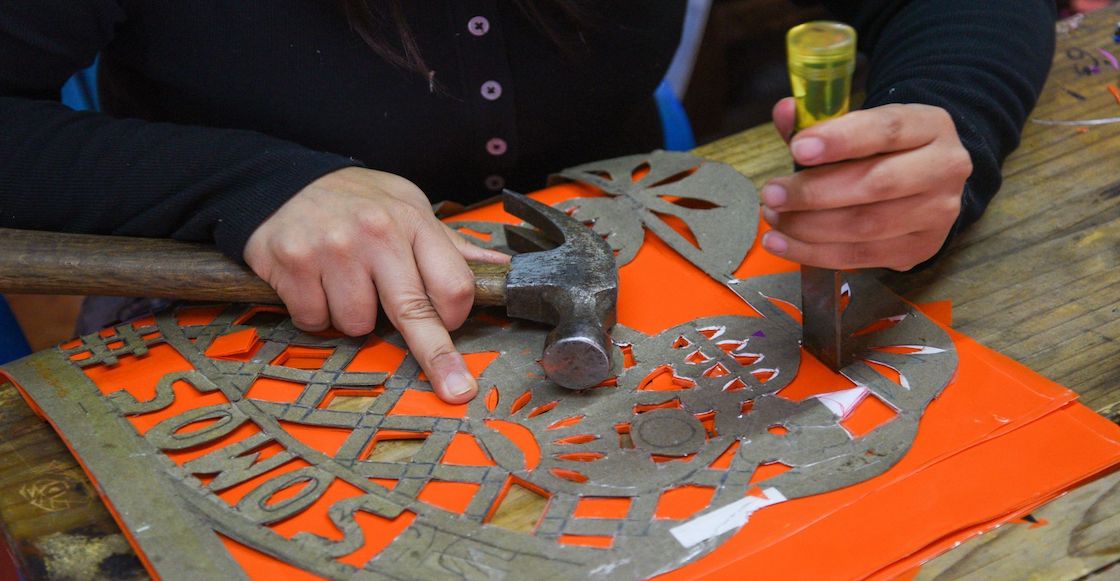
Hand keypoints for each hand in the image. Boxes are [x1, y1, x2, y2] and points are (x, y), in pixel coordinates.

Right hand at [243, 167, 509, 402]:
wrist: (285, 178)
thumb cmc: (359, 201)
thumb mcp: (410, 207)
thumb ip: (450, 245)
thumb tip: (498, 268)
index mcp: (414, 221)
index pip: (453, 283)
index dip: (456, 315)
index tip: (452, 325)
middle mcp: (376, 233)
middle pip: (413, 312)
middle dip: (436, 356)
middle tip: (455, 388)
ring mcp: (333, 248)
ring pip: (357, 325)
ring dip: (352, 317)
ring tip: (344, 282)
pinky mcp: (293, 262)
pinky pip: (314, 320)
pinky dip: (315, 312)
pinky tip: (314, 282)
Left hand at [760, 99, 971, 270]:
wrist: (925, 181)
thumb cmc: (881, 149)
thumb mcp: (857, 123)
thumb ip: (818, 119)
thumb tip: (784, 112)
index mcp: (930, 125)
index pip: (887, 129)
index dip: (840, 140)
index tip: (797, 148)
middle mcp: (945, 168)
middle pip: (876, 184)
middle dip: (815, 192)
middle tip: (771, 194)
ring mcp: (938, 213)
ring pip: (867, 226)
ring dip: (809, 226)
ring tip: (773, 217)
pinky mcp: (921, 248)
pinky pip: (860, 256)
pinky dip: (813, 252)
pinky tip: (781, 243)